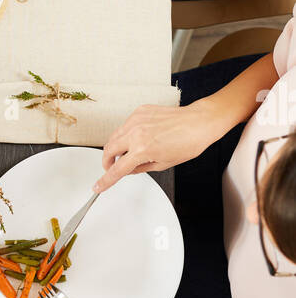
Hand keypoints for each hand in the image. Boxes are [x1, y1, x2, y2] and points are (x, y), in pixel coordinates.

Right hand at [95, 103, 219, 190]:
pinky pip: (125, 125)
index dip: (106, 180)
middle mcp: (136, 133)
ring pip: (114, 136)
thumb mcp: (163, 164)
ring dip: (115, 147)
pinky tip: (137, 138)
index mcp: (142, 149)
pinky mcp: (140, 111)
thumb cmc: (188, 142)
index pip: (117, 169)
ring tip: (125, 153)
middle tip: (111, 167)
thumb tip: (128, 169)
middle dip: (107, 161)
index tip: (98, 186)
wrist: (200, 122)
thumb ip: (140, 168)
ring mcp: (137, 120)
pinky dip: (126, 134)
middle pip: (108, 149)